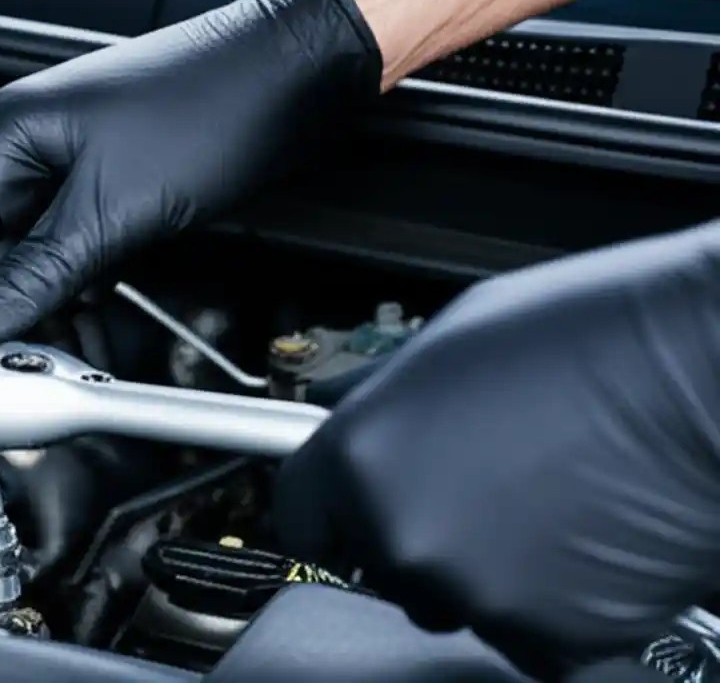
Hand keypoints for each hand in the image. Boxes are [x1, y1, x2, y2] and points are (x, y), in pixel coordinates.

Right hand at [0, 0, 380, 357]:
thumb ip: (41, 271)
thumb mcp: (115, 206)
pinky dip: (67, 296)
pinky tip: (72, 331)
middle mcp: (35, 150)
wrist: (296, 76)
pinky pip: (70, 255)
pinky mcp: (115, 189)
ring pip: (26, 259)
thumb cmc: (214, 103)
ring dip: (24, 313)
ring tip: (25, 366)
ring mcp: (76, 170)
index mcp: (13, 137)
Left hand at [275, 222, 719, 677]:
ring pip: (451, 600)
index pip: (300, 514)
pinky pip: (525, 635)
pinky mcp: (551, 641)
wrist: (709, 376)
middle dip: (415, 532)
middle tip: (483, 484)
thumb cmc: (598, 338)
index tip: (350, 511)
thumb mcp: (453, 340)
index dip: (330, 509)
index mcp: (364, 457)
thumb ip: (384, 401)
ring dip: (484, 567)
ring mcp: (475, 593)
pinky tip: (581, 537)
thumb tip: (352, 418)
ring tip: (546, 498)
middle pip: (376, 562)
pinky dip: (550, 602)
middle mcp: (403, 534)